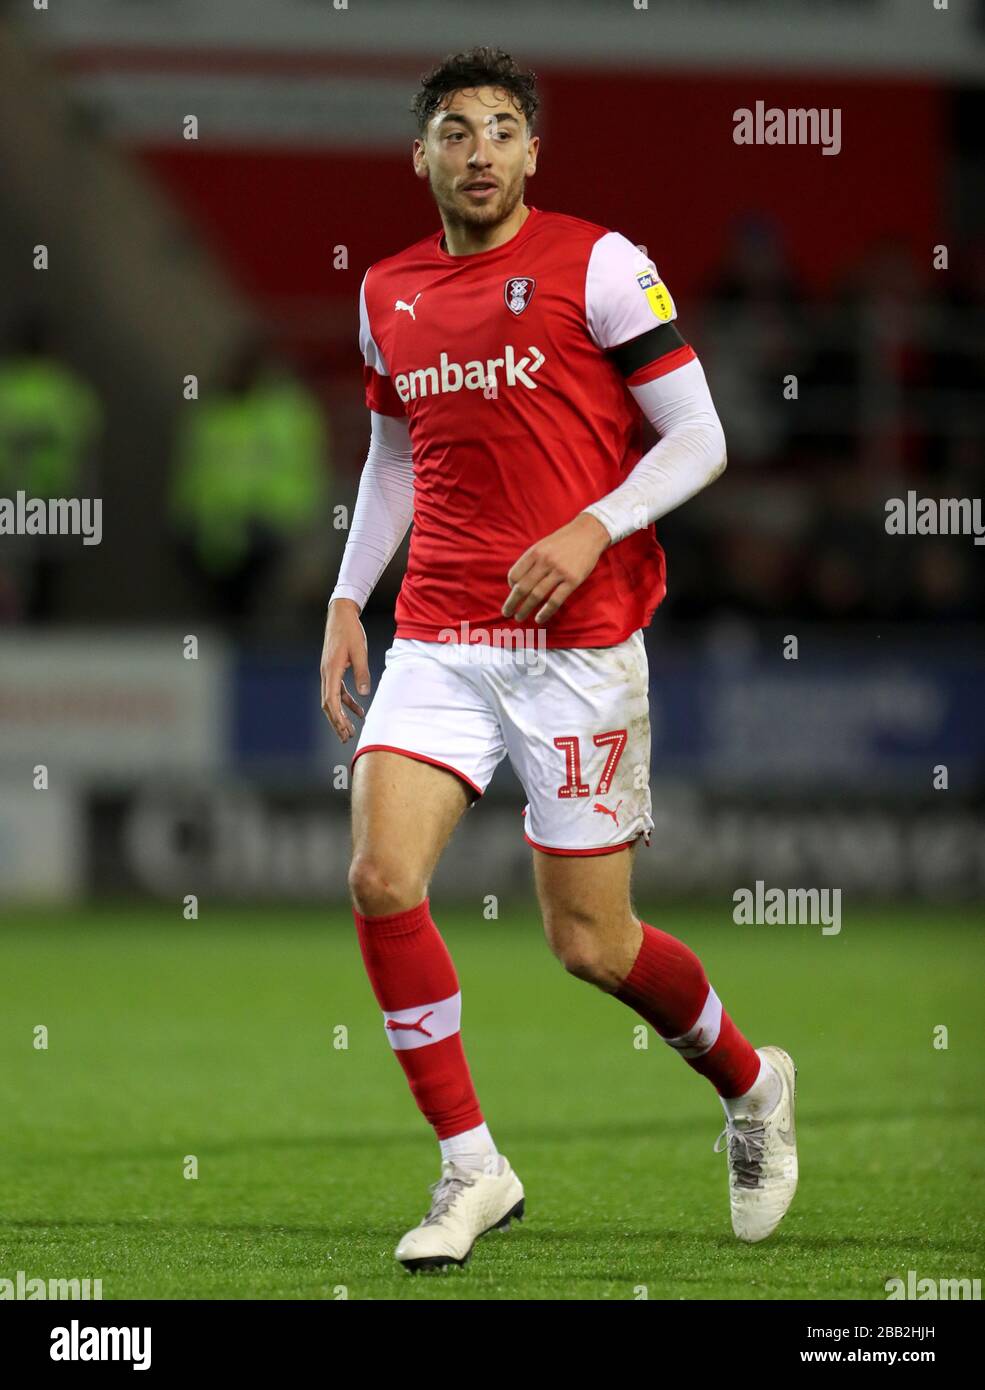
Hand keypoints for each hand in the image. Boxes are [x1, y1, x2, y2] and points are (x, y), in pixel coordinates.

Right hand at [320, 598, 370, 741]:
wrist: (341, 614)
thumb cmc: (351, 631)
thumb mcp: (360, 651)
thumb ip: (362, 672)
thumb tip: (363, 694)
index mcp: (331, 670)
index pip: (330, 700)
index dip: (337, 717)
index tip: (344, 730)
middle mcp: (326, 673)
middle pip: (328, 704)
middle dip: (336, 722)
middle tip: (346, 738)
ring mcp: (328, 672)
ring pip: (331, 700)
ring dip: (341, 715)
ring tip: (351, 731)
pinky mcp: (333, 670)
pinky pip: (337, 691)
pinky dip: (346, 702)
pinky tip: (358, 710)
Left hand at [502, 512, 610, 623]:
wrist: (589, 533)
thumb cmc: (564, 540)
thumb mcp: (543, 544)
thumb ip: (531, 560)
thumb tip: (517, 582)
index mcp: (535, 552)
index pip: (515, 574)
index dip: (511, 586)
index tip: (513, 591)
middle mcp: (545, 561)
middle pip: (523, 587)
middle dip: (512, 602)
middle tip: (506, 612)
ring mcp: (559, 571)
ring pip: (537, 595)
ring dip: (525, 609)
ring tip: (518, 617)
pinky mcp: (573, 580)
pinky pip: (555, 600)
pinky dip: (545, 612)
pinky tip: (539, 619)